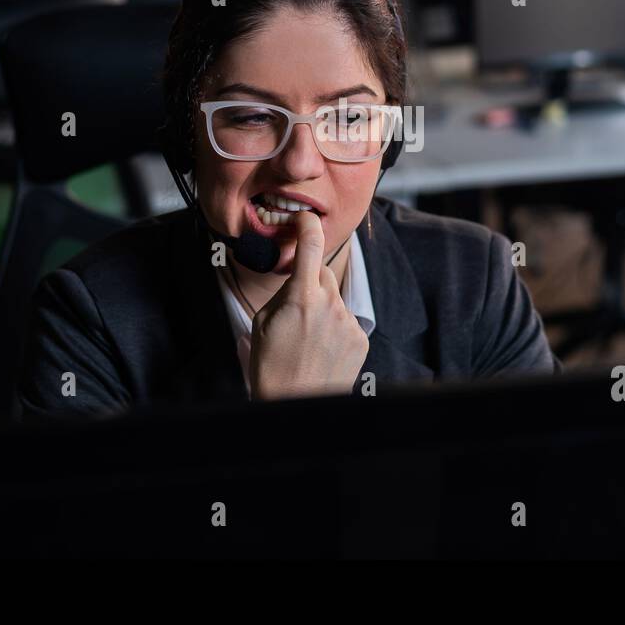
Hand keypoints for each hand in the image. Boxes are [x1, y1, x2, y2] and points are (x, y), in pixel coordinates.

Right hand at [247, 211, 368, 399]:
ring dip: (322, 308)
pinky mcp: (361, 339)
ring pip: (334, 299)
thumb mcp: (264, 320)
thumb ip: (285, 292)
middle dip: (309, 281)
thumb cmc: (272, 365)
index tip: (303, 220)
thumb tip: (297, 277)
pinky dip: (335, 327)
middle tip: (295, 308)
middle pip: (321, 273)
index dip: (308, 225)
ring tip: (307, 338)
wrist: (295, 404)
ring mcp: (349, 323)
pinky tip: (322, 348)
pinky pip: (346, 320)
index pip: (311, 245)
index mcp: (302, 297)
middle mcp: (330, 305)